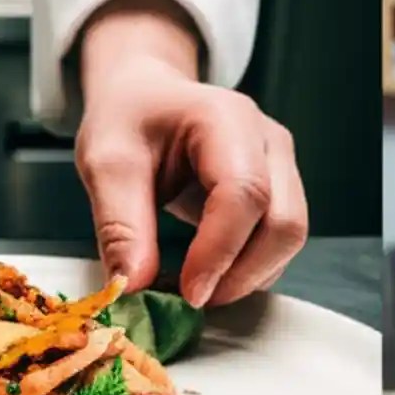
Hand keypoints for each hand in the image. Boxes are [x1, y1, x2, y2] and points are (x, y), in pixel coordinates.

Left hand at [75, 0, 307, 306]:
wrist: (149, 96)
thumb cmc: (128, 119)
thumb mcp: (104, 163)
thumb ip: (119, 225)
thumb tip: (133, 288)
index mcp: (226, 118)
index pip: (243, 194)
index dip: (220, 251)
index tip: (188, 292)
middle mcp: (268, 140)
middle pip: (284, 222)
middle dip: (242, 273)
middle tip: (192, 298)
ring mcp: (283, 164)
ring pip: (290, 237)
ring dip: (249, 276)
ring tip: (198, 287)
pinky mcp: (283, 188)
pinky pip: (280, 241)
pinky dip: (251, 268)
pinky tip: (212, 272)